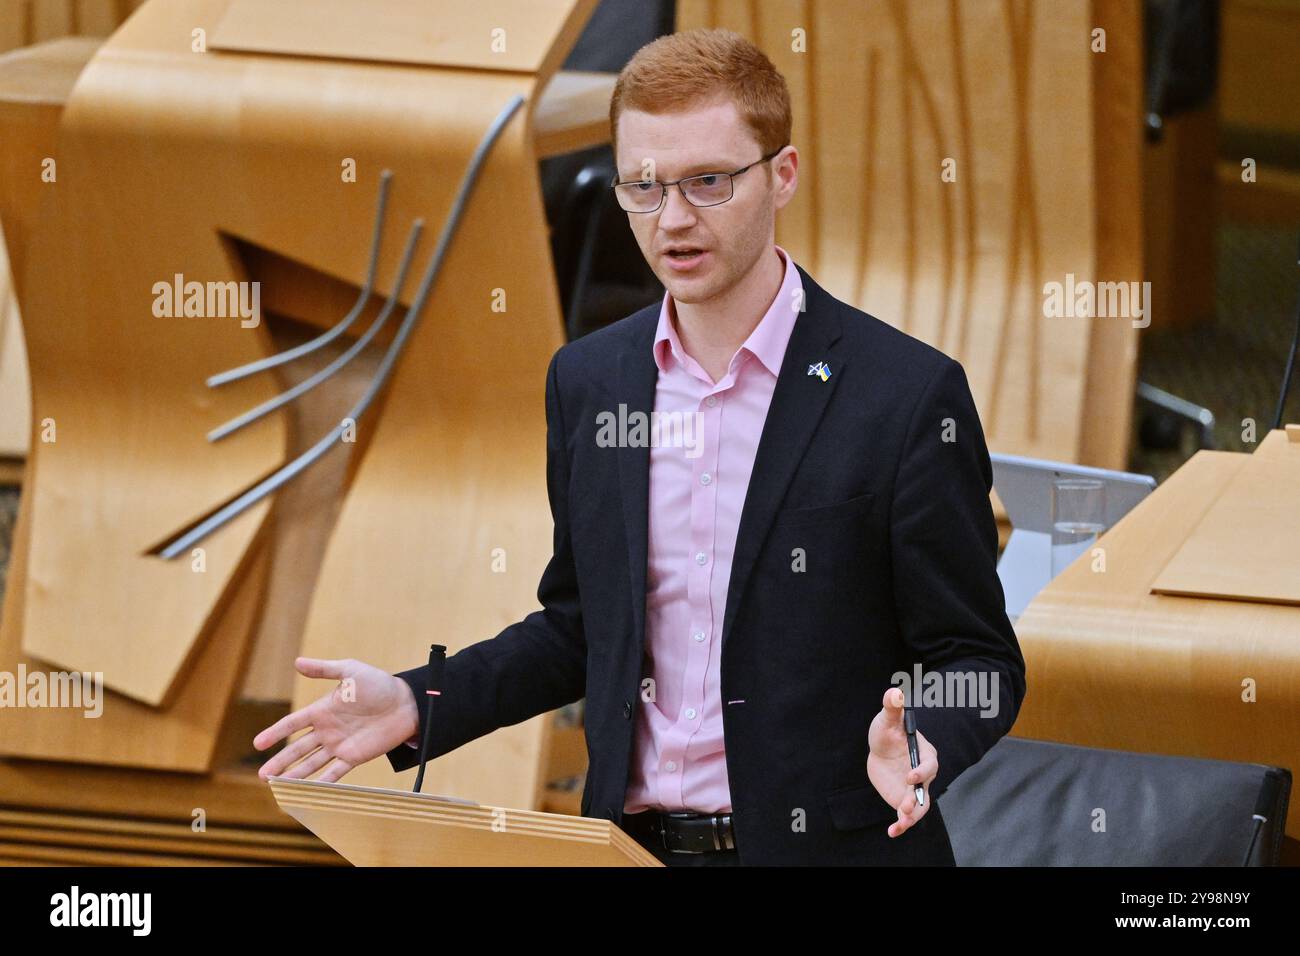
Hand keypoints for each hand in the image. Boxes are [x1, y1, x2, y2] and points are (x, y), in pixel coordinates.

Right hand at [253, 657, 420, 782]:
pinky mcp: (354, 757)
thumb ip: (324, 670)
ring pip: (311, 763)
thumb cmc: (378, 684)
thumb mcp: (350, 671)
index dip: (275, 733)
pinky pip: (334, 772)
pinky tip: (307, 792)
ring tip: (277, 785)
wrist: (406, 702)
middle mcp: (327, 730)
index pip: (293, 724)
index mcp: (322, 710)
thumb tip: (297, 662)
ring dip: (295, 774)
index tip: (258, 744)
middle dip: (280, 761)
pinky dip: (321, 782)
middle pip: (298, 749)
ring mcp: (340, 745)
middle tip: (262, 775)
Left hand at [867, 686, 938, 837]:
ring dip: (911, 816)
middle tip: (904, 807)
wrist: (880, 747)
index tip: (909, 776)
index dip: (921, 772)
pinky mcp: (903, 798)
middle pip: (925, 790)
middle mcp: (922, 774)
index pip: (928, 765)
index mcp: (924, 754)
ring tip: (899, 823)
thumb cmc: (888, 730)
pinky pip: (906, 815)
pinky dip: (901, 825)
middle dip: (916, 800)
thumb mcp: (887, 718)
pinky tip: (892, 831)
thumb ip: (892, 708)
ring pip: (919, 807)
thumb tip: (894, 693)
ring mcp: (913, 789)